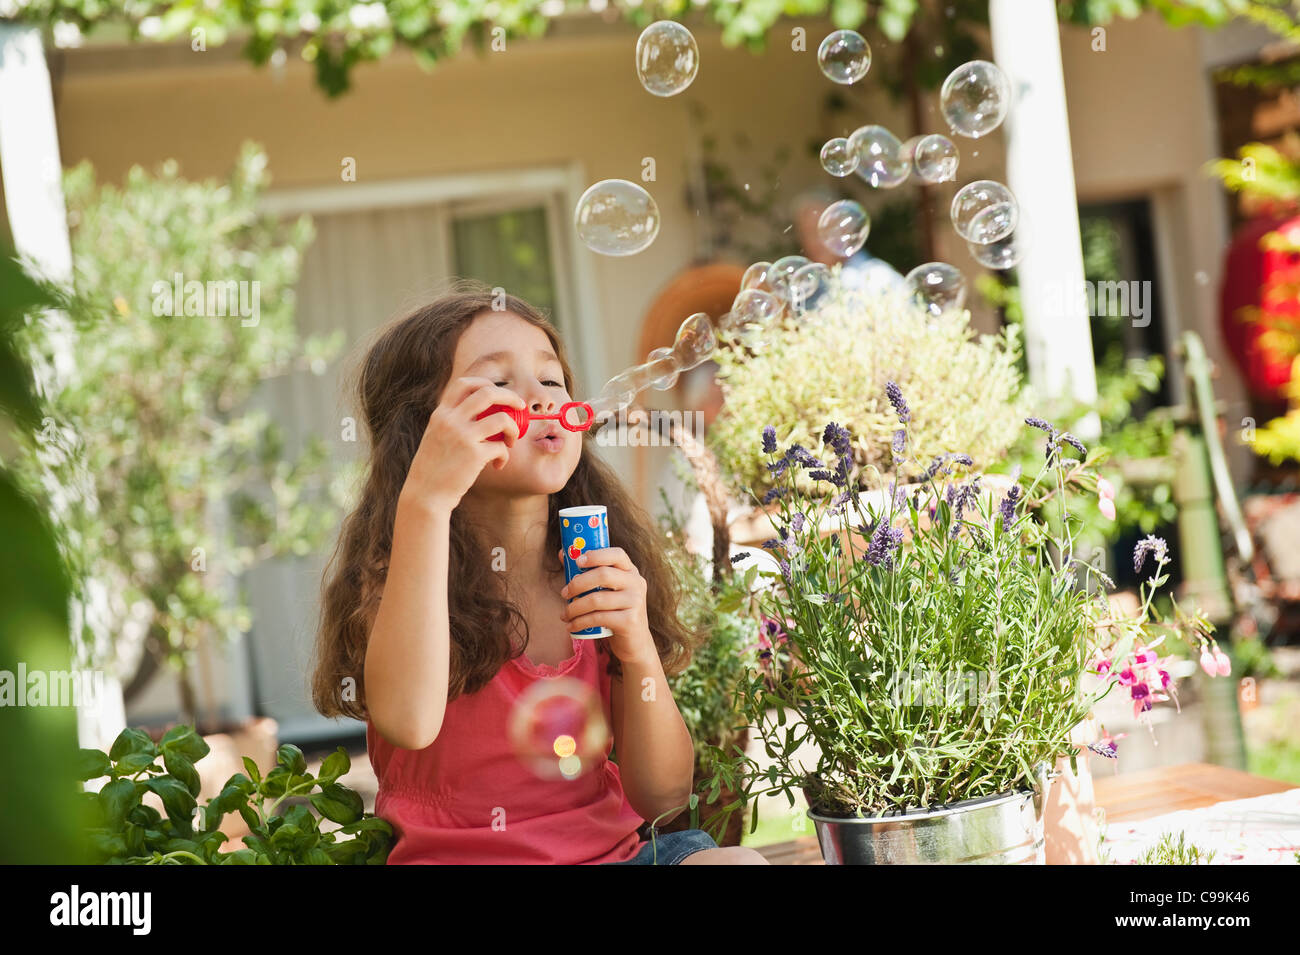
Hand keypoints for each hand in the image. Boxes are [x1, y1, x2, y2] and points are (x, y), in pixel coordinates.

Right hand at [400, 377, 526, 513]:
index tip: (498, 394)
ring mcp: (462, 436)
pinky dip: (504, 456)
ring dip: (513, 428)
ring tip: (510, 441)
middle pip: (487, 393)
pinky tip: (498, 465)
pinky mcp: (474, 455)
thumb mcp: (436, 437)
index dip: (486, 384)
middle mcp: (450, 420)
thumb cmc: (433, 470)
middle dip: (510, 396)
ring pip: (502, 418)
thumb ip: (453, 423)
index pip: (464, 384)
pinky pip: (501, 447)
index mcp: (441, 414)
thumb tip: (484, 415)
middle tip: (520, 407)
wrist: (424, 495)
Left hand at [557, 546, 657, 665]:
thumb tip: (564, 554)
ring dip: (575, 607)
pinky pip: (598, 618)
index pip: (617, 554)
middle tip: (564, 593)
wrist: (634, 643)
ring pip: (597, 599)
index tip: (577, 561)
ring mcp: (635, 602)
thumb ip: (588, 573)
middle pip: (603, 575)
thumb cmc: (615, 612)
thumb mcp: (606, 590)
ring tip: (565, 614)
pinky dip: (580, 622)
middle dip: (578, 583)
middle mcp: (636, 583)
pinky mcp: (630, 621)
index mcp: (630, 571)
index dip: (596, 555)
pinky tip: (571, 626)